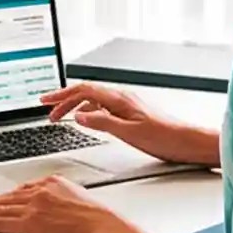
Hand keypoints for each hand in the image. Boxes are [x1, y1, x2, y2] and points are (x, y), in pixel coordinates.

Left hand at [0, 176, 122, 232]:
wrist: (102, 227)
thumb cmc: (100, 219)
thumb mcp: (82, 200)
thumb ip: (66, 201)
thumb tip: (64, 211)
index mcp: (54, 183)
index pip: (26, 189)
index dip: (12, 196)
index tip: (4, 199)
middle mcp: (40, 192)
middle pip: (10, 197)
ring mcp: (32, 207)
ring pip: (1, 208)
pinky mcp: (28, 223)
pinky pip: (1, 222)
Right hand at [41, 83, 184, 161]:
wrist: (187, 141)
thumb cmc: (164, 137)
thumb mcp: (128, 132)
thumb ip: (102, 123)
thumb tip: (79, 117)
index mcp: (119, 99)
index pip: (83, 91)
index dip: (61, 95)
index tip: (46, 101)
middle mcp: (121, 98)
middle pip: (86, 93)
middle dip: (64, 100)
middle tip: (48, 110)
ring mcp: (126, 105)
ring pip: (94, 100)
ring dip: (75, 106)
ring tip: (62, 116)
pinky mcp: (130, 113)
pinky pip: (103, 107)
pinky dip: (89, 112)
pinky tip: (87, 121)